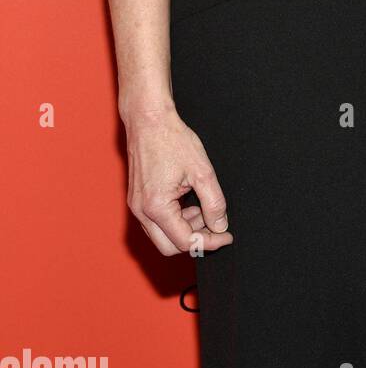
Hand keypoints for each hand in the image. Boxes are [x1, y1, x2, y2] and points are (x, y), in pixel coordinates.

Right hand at [123, 105, 232, 256]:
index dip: (210, 242)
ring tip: (202, 207)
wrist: (148, 120)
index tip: (227, 236)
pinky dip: (174, 219)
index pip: (185, 241)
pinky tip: (188, 202)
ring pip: (161, 236)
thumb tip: (219, 226)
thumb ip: (214, 202)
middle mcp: (141, 211)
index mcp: (156, 207)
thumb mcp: (202, 171)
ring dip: (185, 229)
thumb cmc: (172, 140)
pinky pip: (155, 222)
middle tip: (215, 224)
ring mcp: (136, 206)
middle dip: (195, 239)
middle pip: (169, 247)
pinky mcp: (137, 199)